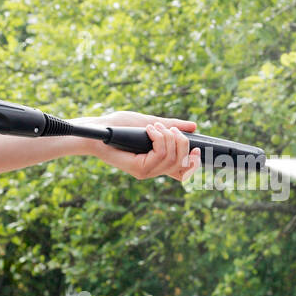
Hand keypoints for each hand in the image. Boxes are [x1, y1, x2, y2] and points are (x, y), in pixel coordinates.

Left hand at [86, 110, 201, 182]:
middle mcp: (153, 170)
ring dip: (168, 138)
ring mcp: (146, 172)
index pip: (182, 173)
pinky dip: (158, 139)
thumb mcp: (150, 122)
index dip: (193, 164)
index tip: (196, 149)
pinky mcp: (138, 170)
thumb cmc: (120, 126)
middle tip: (167, 127)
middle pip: (182, 163)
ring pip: (172, 159)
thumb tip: (193, 127)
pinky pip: (160, 156)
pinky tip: (149, 130)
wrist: (99, 129)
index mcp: (157, 162)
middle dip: (180, 141)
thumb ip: (171, 126)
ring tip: (154, 126)